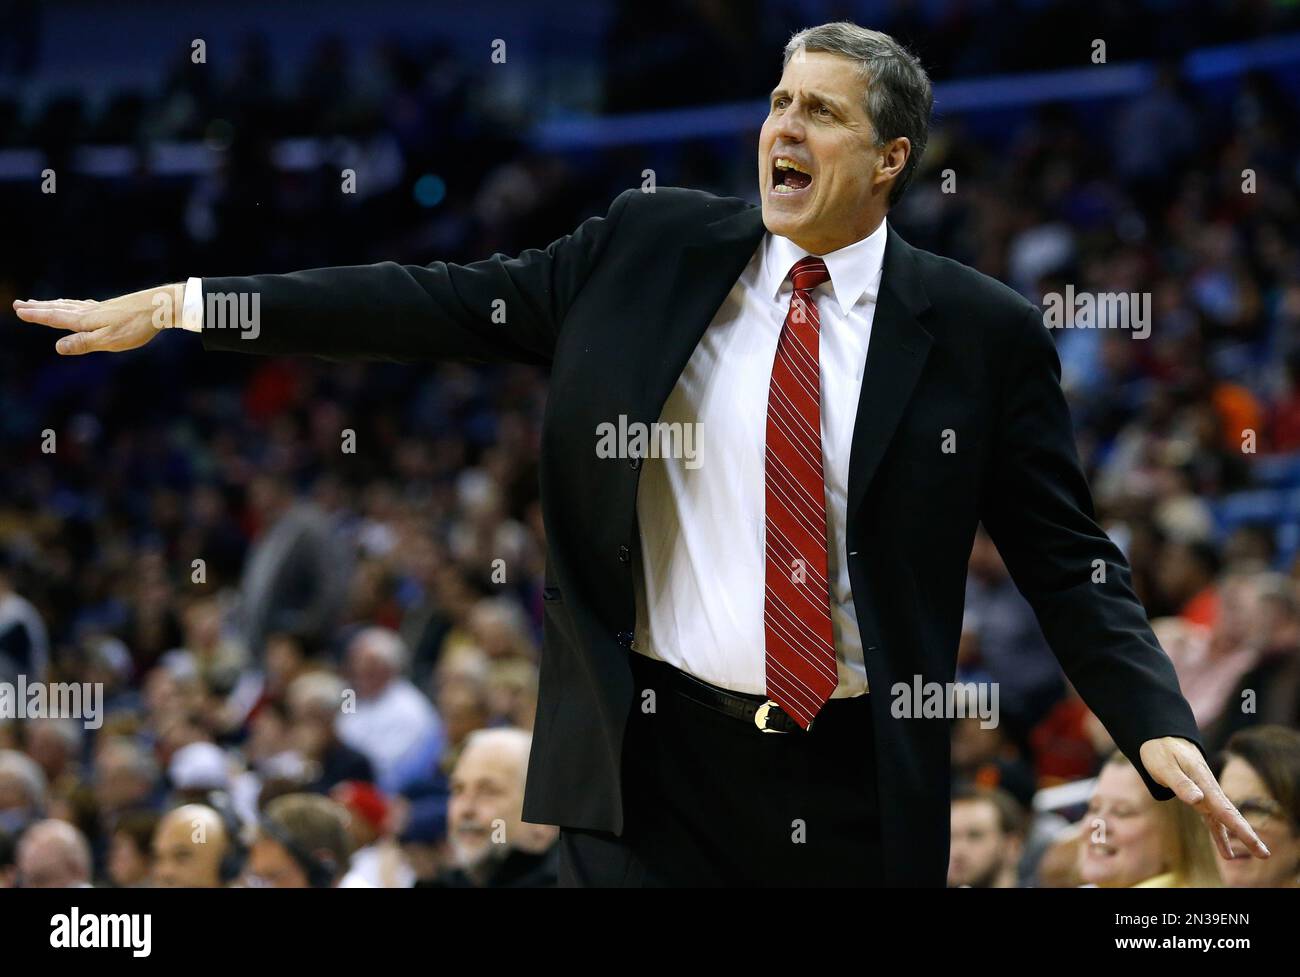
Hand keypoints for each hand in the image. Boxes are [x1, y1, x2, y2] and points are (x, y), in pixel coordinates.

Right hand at [12, 283, 184, 354]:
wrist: (162, 306)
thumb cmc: (137, 326)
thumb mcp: (110, 340)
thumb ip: (84, 343)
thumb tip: (57, 348)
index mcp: (86, 320)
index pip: (56, 318)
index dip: (37, 316)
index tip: (18, 311)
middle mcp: (90, 311)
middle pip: (59, 308)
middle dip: (38, 308)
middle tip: (18, 304)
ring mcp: (102, 308)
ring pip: (71, 305)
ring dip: (52, 304)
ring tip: (40, 303)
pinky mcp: (113, 307)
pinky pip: (85, 305)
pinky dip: (73, 304)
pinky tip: (78, 305)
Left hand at [1140, 735, 1269, 860]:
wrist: (1163, 738)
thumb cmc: (1161, 751)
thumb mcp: (1165, 766)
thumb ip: (1181, 784)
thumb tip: (1198, 800)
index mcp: (1203, 783)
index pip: (1224, 810)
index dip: (1239, 828)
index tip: (1253, 842)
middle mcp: (1208, 790)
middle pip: (1231, 816)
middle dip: (1247, 836)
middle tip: (1264, 854)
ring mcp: (1206, 794)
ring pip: (1224, 819)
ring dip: (1237, 837)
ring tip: (1253, 856)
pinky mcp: (1200, 797)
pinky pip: (1212, 819)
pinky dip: (1219, 833)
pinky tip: (1225, 850)